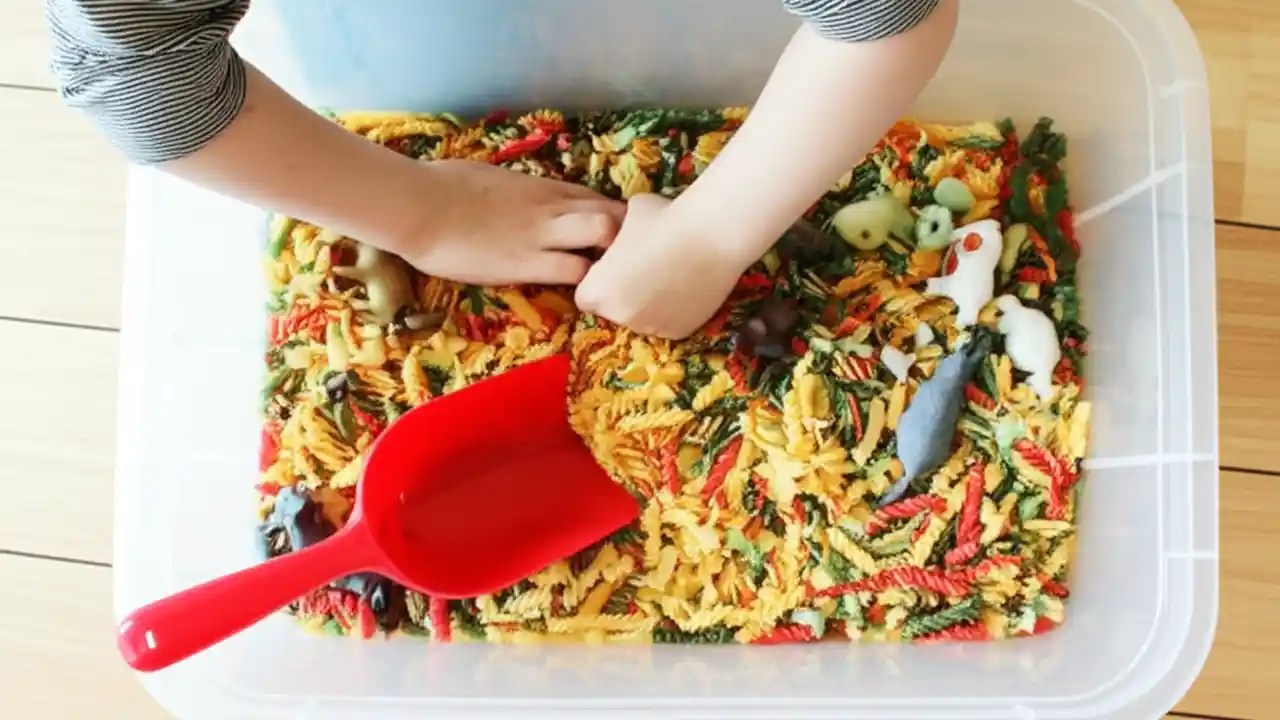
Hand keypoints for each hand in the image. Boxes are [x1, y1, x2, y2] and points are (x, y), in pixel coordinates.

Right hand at [393, 160, 622, 285]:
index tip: (606, 244)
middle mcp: (551, 207)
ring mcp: (542, 234)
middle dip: (623, 239)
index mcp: (542, 187)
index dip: (609, 221)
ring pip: (604, 234)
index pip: (595, 198)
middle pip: (613, 213)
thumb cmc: (443, 187)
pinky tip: (577, 299)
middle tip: (613, 269)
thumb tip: (520, 200)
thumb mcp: (494, 180)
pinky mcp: (526, 264)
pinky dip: (585, 286)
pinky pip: (575, 273)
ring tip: (601, 285)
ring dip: (610, 260)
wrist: (419, 206)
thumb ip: (519, 192)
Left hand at [575, 194, 752, 338]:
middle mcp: (619, 316)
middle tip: (644, 269)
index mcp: (597, 291)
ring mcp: (651, 328)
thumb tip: (616, 241)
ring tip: (669, 275)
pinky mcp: (679, 332)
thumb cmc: (663, 217)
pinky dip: (673, 310)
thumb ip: (612, 239)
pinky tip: (685, 285)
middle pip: (613, 310)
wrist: (713, 233)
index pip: (586, 295)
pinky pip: (667, 323)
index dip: (600, 280)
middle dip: (622, 294)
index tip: (615, 265)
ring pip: (641, 319)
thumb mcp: (623, 219)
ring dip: (648, 304)